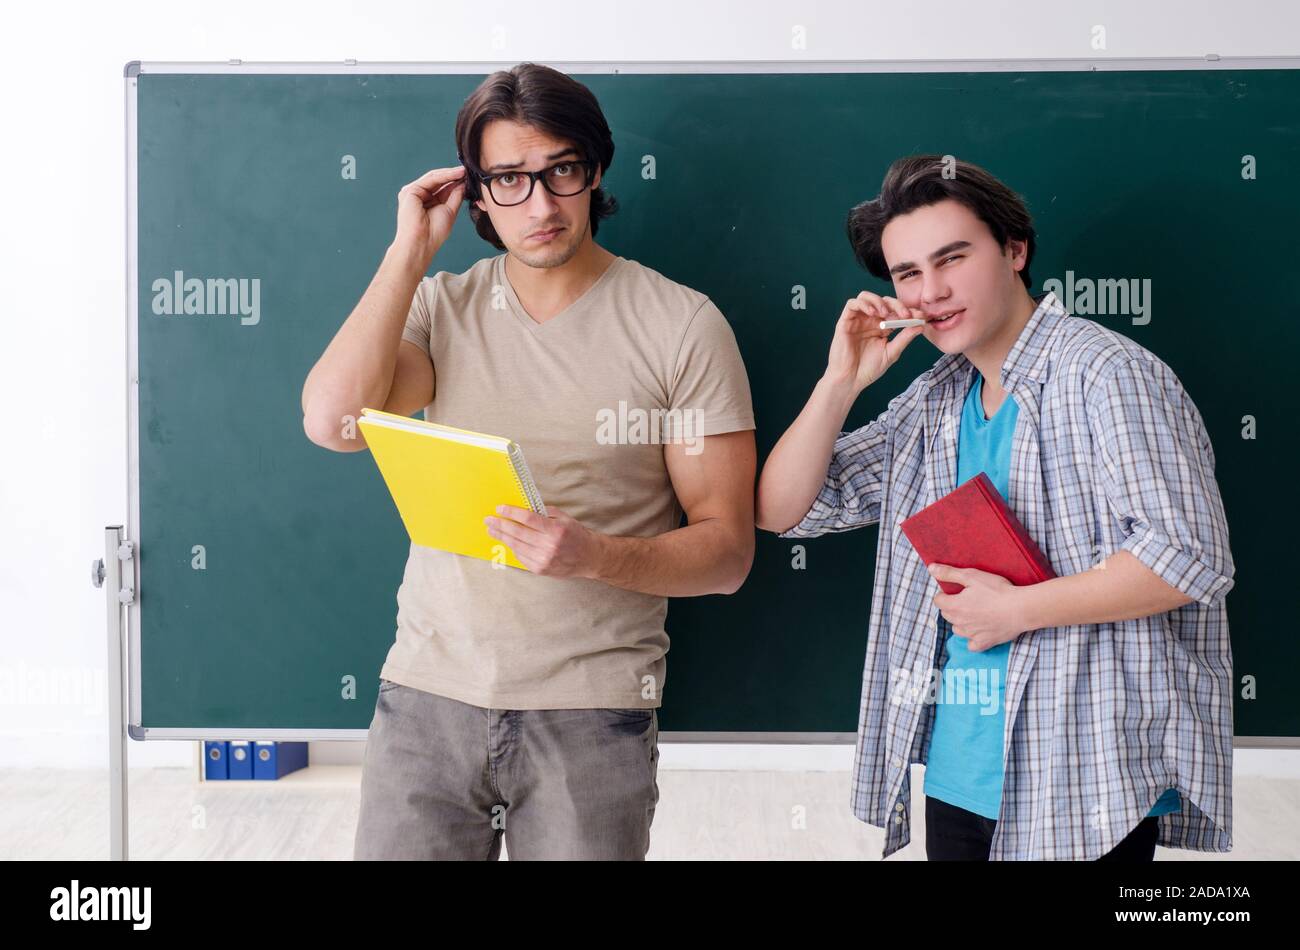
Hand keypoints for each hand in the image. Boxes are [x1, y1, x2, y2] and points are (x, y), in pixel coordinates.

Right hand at [393, 165, 465, 268]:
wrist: (422, 243)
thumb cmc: (434, 233)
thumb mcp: (450, 211)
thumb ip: (455, 196)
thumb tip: (463, 183)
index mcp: (427, 202)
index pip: (442, 188)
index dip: (456, 182)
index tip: (469, 178)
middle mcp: (419, 196)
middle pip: (438, 181)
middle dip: (454, 176)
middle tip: (468, 171)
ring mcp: (413, 193)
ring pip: (434, 178)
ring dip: (451, 174)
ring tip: (464, 171)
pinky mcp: (410, 191)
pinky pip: (430, 179)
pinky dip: (444, 175)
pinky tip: (456, 174)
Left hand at [484, 505, 601, 577]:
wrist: (589, 557)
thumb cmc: (577, 535)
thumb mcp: (564, 518)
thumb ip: (544, 513)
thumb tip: (523, 508)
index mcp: (556, 530)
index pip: (528, 519)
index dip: (512, 513)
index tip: (500, 508)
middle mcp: (549, 546)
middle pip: (518, 533)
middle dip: (501, 525)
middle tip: (489, 519)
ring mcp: (544, 559)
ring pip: (516, 546)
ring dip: (502, 537)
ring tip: (492, 530)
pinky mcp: (540, 569)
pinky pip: (520, 557)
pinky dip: (513, 547)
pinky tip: (507, 541)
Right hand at [825, 291, 927, 393]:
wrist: (850, 379)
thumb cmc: (869, 369)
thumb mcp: (891, 352)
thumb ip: (904, 338)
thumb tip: (920, 325)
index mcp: (882, 327)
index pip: (896, 312)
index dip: (909, 310)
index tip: (921, 315)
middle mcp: (870, 321)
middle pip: (884, 301)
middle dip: (897, 305)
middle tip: (906, 314)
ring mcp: (858, 320)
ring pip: (866, 297)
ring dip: (879, 301)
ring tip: (885, 313)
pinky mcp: (845, 321)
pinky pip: (852, 303)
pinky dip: (863, 304)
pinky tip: (872, 313)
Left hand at [929, 563, 1032, 651]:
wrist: (1020, 608)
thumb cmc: (997, 590)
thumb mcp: (972, 576)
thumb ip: (950, 573)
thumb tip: (931, 569)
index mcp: (954, 606)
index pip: (938, 601)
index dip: (945, 594)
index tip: (955, 590)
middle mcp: (960, 623)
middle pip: (946, 615)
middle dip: (952, 606)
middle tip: (968, 599)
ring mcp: (971, 634)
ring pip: (957, 629)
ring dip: (961, 622)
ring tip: (975, 613)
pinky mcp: (984, 643)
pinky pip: (971, 645)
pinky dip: (972, 639)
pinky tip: (980, 630)